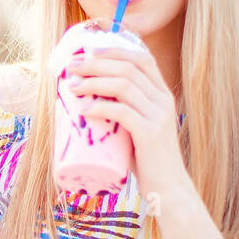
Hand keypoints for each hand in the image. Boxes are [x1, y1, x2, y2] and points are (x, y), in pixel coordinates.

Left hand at [61, 45, 189, 201]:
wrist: (168, 189)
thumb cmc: (147, 160)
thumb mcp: (136, 129)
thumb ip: (121, 114)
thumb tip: (86, 103)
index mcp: (162, 94)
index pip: (141, 58)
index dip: (114, 50)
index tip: (87, 51)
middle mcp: (163, 100)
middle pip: (128, 68)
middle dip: (96, 63)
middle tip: (71, 67)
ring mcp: (159, 117)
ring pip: (124, 86)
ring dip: (93, 82)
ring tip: (71, 87)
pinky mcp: (151, 135)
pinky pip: (123, 113)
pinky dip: (99, 108)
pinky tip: (82, 109)